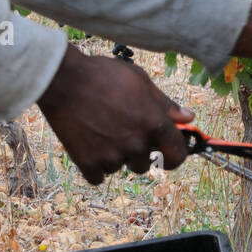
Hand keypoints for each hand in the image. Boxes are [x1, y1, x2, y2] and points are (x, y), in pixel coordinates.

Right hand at [37, 44, 193, 184]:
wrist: (63, 80)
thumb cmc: (103, 75)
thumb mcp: (140, 81)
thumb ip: (165, 103)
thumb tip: (188, 118)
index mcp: (154, 123)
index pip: (178, 154)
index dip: (175, 155)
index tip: (168, 154)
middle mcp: (136, 143)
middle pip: (145, 165)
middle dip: (137, 153)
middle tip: (121, 133)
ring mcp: (111, 155)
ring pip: (119, 168)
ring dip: (114, 157)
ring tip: (100, 131)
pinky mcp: (87, 162)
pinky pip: (98, 177)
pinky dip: (94, 166)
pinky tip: (89, 145)